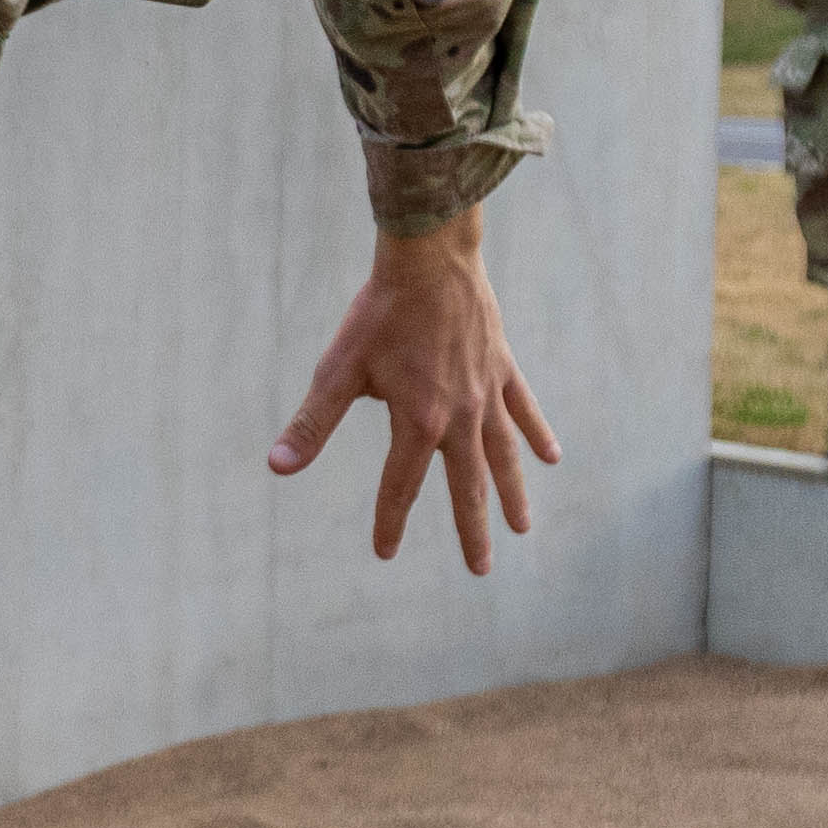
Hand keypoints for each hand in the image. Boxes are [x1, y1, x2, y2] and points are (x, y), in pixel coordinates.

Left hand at [266, 207, 560, 571]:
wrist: (430, 257)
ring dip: (513, 495)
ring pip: (505, 456)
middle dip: (473, 531)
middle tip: (481, 570)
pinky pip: (524, 409)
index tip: (383, 553)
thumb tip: (277, 466)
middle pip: (468, 486)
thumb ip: (313, 424)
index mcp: (418, 422)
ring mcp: (487, 393)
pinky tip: (551, 458)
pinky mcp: (503, 368)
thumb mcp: (338, 370)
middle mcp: (460, 417)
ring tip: (524, 529)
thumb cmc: (379, 313)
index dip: (389, 521)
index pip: (400, 486)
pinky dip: (536, 434)